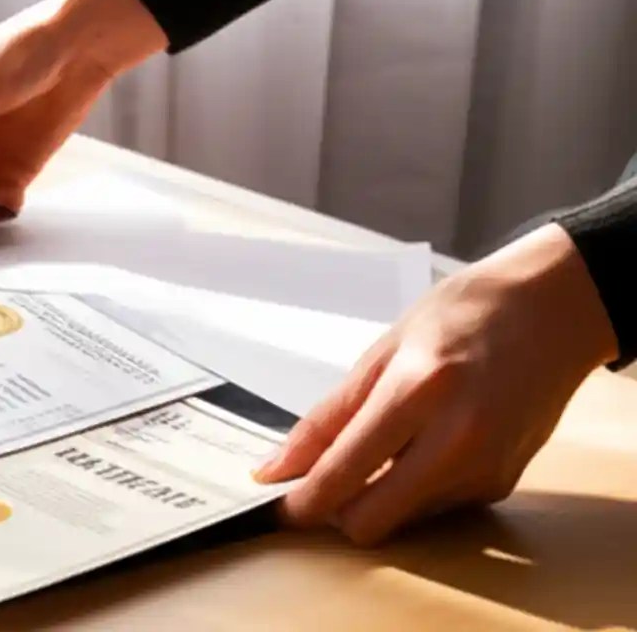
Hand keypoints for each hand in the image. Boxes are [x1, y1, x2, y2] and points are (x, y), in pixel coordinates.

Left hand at [253, 224, 617, 544]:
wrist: (555, 310)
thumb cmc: (465, 316)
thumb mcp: (382, 352)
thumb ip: (328, 417)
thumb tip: (280, 467)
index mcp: (417, 391)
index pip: (343, 473)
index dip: (301, 501)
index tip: (276, 507)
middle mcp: (457, 439)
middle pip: (372, 521)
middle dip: (335, 512)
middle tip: (318, 483)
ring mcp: (484, 468)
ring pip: (401, 519)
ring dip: (375, 498)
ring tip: (382, 444)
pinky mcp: (501, 483)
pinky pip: (433, 507)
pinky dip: (412, 488)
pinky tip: (422, 444)